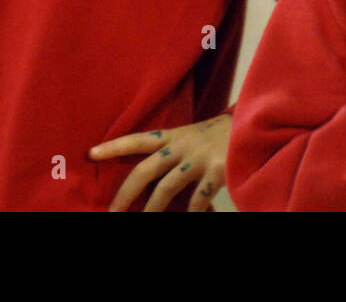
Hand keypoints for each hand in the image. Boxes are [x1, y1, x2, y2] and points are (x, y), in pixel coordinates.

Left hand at [89, 114, 230, 211]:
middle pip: (145, 170)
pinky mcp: (217, 170)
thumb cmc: (221, 135)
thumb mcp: (194, 136)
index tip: (91, 153)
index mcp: (174, 135)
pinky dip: (192, 213)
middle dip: (125, 193)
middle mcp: (182, 145)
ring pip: (166, 189)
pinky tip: (189, 219)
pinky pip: (199, 199)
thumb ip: (174, 150)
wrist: (254, 125)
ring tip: (143, 222)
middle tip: (112, 212)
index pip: (138, 140)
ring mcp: (198, 158)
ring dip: (151, 210)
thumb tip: (151, 173)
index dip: (114, 146)